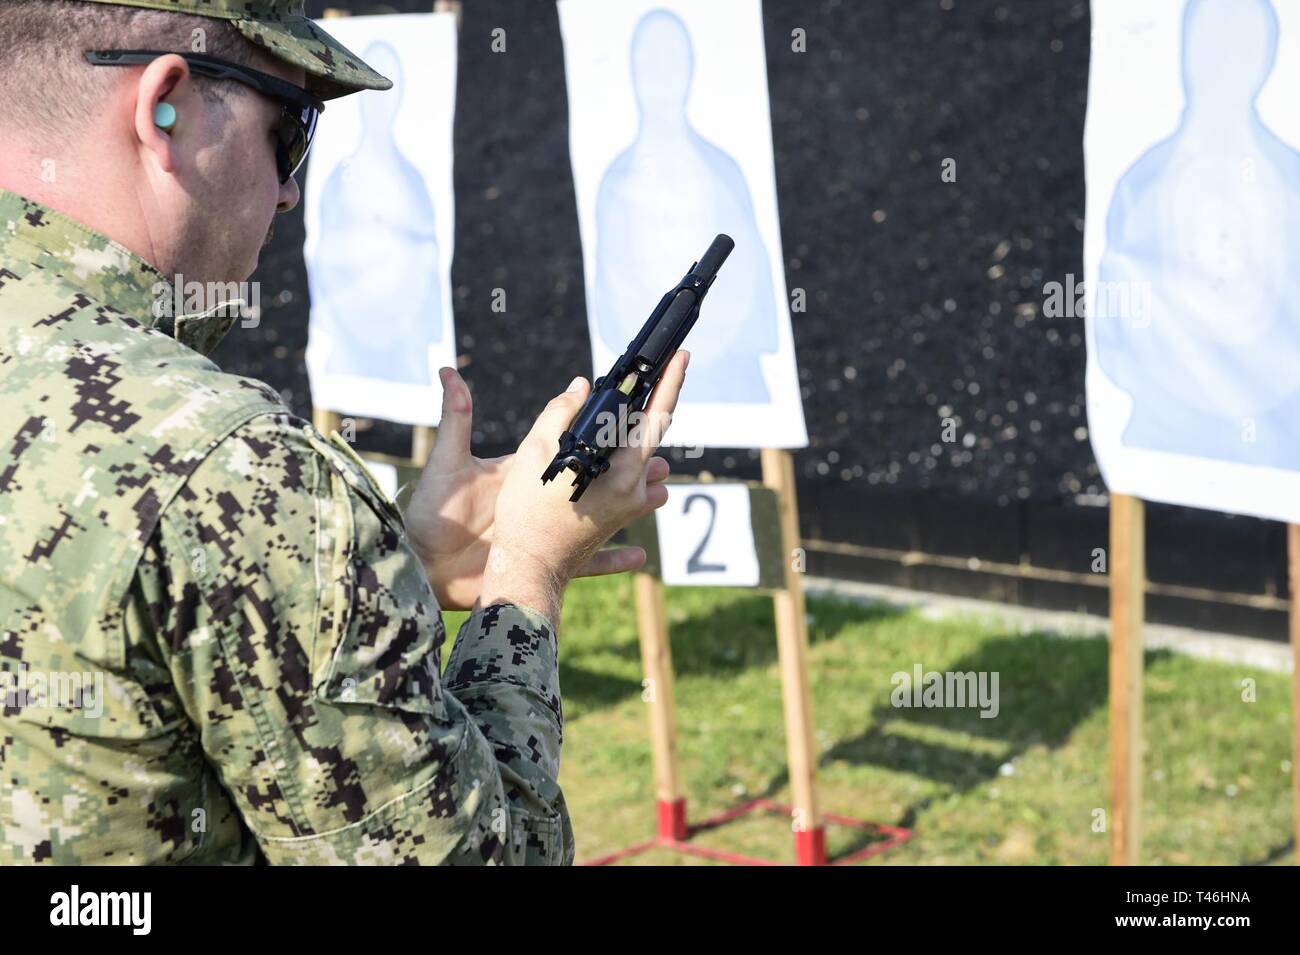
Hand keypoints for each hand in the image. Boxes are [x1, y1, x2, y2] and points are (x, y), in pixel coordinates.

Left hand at [404, 365, 663, 610]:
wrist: (425, 568)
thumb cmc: (431, 515)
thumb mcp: (448, 462)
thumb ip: (455, 415)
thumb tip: (446, 368)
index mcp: (524, 472)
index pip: (569, 446)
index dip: (596, 432)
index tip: (622, 412)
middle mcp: (542, 499)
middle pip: (595, 481)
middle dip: (629, 470)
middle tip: (662, 458)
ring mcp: (547, 532)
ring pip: (600, 518)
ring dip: (630, 507)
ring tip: (661, 494)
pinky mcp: (543, 563)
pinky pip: (588, 564)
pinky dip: (614, 559)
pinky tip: (640, 556)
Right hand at [478, 349, 688, 616]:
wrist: (527, 570)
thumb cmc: (527, 515)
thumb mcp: (534, 455)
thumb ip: (559, 414)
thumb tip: (580, 386)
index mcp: (622, 470)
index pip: (657, 416)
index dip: (671, 382)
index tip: (682, 356)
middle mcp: (635, 491)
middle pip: (653, 439)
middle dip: (647, 410)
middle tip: (639, 387)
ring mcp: (631, 511)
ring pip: (648, 469)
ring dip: (638, 448)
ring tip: (615, 433)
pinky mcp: (620, 525)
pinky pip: (638, 495)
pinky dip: (631, 477)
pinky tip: (611, 469)